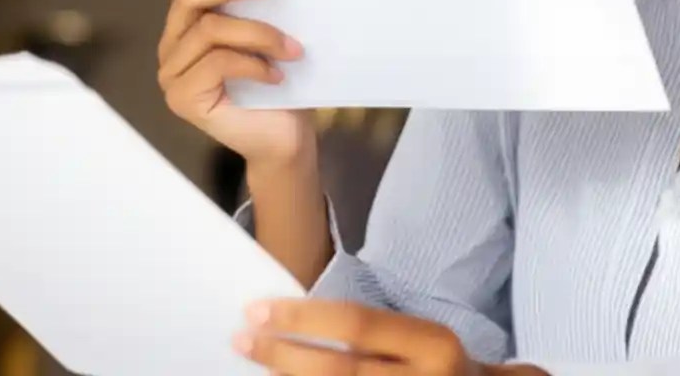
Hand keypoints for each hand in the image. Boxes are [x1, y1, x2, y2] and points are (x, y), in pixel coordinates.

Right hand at [156, 0, 312, 167]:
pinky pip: (217, 63)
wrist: (285, 137)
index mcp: (189, 19)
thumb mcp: (270, 34)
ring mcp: (172, 72)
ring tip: (294, 49)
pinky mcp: (183, 98)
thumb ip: (259, 5)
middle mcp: (173, 42)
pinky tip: (278, 75)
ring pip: (210, 29)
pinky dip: (253, 64)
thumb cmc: (282, 82)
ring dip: (259, 34)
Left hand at [233, 299, 547, 375]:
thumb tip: (292, 321)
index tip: (257, 309)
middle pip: (339, 370)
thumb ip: (370, 333)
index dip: (303, 318)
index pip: (359, 324)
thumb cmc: (438, 367)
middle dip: (283, 354)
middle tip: (241, 338)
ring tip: (253, 364)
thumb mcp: (420, 339)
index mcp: (435, 345)